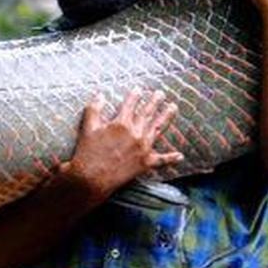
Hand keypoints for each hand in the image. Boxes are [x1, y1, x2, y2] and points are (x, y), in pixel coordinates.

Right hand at [60, 89, 182, 199]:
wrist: (92, 178)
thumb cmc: (88, 152)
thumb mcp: (88, 128)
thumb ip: (94, 109)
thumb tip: (100, 95)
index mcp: (121, 124)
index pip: (130, 104)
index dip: (135, 95)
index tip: (139, 89)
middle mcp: (136, 133)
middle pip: (147, 113)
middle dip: (154, 102)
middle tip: (160, 93)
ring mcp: (143, 148)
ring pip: (157, 129)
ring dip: (166, 117)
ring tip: (173, 107)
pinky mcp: (145, 163)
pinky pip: (161, 160)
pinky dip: (171, 158)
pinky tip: (180, 155)